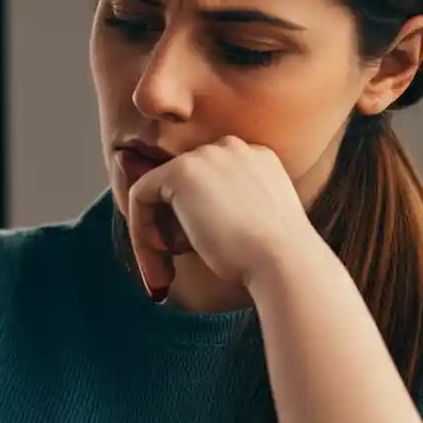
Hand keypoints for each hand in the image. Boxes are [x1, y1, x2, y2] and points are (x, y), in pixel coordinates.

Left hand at [127, 136, 319, 296]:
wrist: (282, 260)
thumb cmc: (271, 259)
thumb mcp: (248, 227)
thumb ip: (219, 213)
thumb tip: (178, 226)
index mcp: (255, 160)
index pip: (204, 184)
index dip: (186, 222)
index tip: (185, 257)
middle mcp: (232, 149)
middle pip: (178, 186)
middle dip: (165, 230)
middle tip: (166, 271)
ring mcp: (207, 155)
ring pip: (157, 192)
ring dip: (151, 235)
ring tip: (162, 274)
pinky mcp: (182, 171)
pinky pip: (140, 196)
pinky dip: (140, 231)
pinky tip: (159, 258)